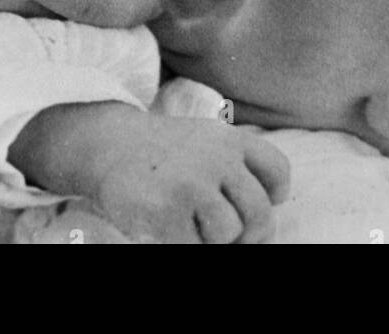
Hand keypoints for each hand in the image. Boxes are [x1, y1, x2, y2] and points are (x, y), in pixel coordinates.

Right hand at [11, 104, 290, 243]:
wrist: (110, 145)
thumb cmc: (164, 154)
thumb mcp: (206, 143)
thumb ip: (236, 172)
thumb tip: (261, 231)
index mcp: (231, 140)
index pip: (278, 172)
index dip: (273, 196)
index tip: (253, 203)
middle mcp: (218, 158)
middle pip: (261, 214)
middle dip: (249, 234)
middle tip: (227, 235)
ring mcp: (193, 184)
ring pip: (230, 233)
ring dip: (213, 239)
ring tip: (192, 225)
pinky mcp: (168, 211)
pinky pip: (195, 247)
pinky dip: (184, 243)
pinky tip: (169, 226)